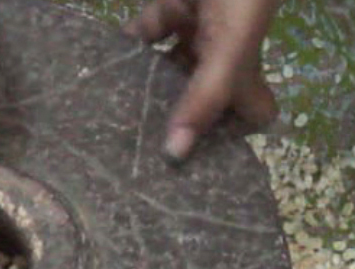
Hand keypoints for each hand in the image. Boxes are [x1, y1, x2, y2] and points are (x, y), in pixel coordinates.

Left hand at [126, 0, 279, 161]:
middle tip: (136, 158)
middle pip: (200, 95)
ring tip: (113, 123)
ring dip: (143, 88)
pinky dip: (127, 48)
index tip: (192, 167)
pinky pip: (145, 33)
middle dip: (172, 119)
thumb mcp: (231, 41)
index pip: (251, 111)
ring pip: (167, 67)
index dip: (231, 136)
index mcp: (246, 60)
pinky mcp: (165, 4)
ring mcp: (193, 24)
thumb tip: (177, 155)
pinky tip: (103, 72)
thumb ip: (205, 94)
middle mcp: (221, 49)